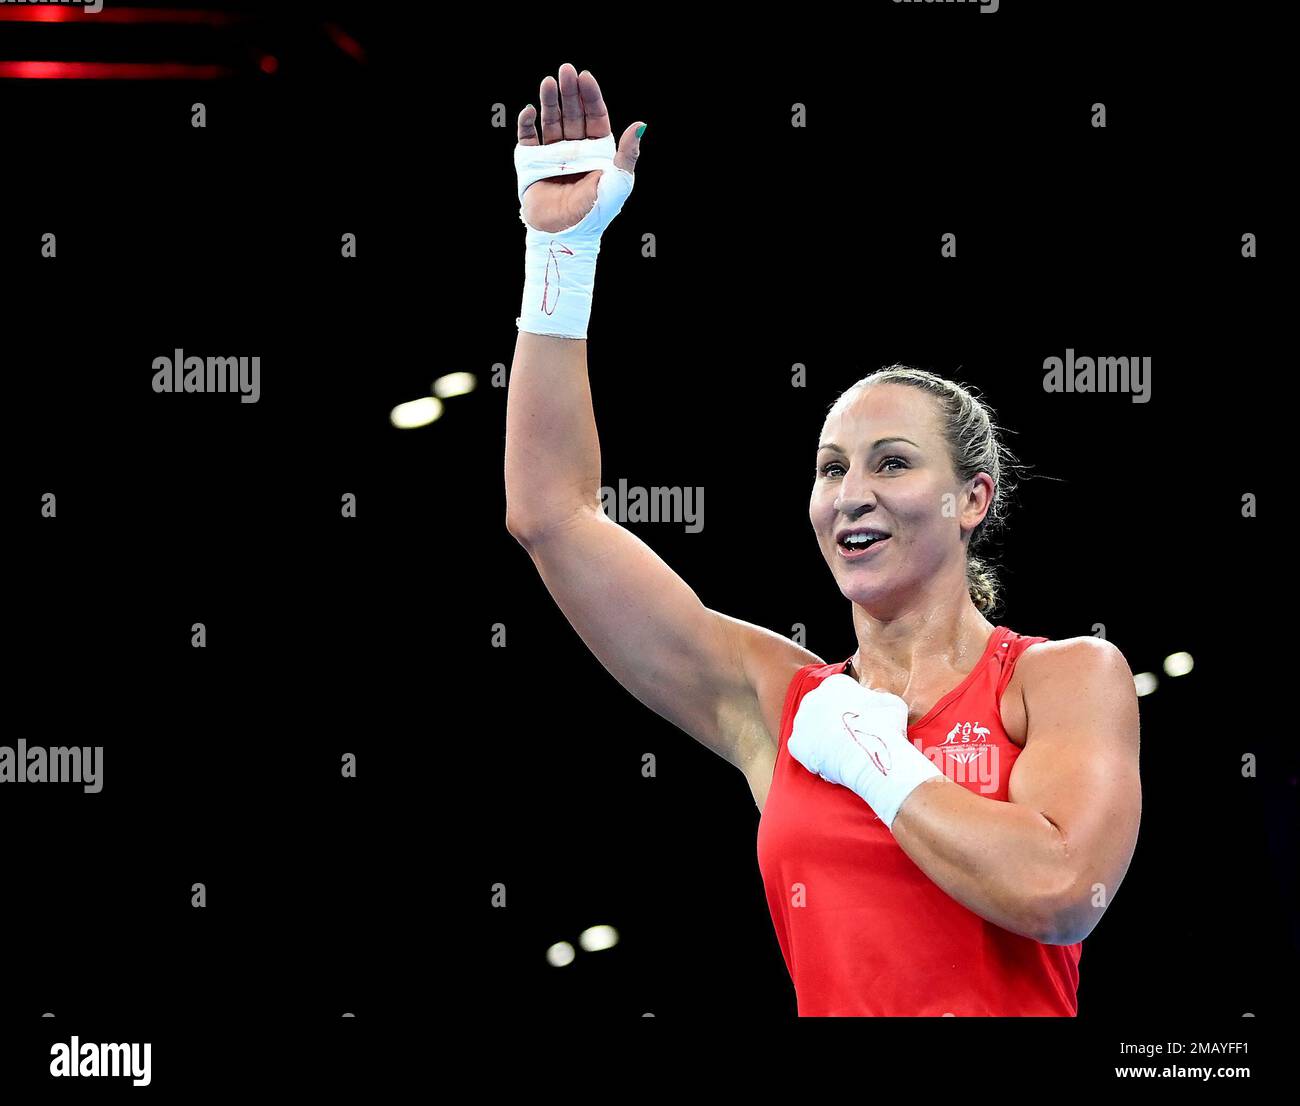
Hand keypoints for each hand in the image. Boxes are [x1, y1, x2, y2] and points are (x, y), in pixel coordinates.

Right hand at [516, 63, 643, 233]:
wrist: (565, 234)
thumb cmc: (596, 211)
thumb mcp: (618, 182)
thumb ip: (628, 154)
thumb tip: (640, 124)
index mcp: (597, 150)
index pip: (595, 116)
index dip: (591, 96)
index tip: (585, 77)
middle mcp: (576, 148)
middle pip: (573, 113)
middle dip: (569, 92)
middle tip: (565, 71)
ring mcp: (553, 154)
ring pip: (551, 121)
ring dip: (549, 101)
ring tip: (548, 82)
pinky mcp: (532, 163)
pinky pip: (528, 138)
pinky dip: (527, 124)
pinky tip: (530, 111)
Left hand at [788, 675, 911, 794]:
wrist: (869, 754)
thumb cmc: (885, 728)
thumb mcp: (892, 702)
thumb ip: (880, 697)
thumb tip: (877, 699)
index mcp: (835, 684)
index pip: (840, 695)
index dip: (852, 711)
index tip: (861, 724)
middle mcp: (813, 697)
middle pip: (823, 712)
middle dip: (834, 725)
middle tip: (851, 741)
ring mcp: (801, 720)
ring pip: (813, 731)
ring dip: (824, 741)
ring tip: (843, 755)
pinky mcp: (795, 743)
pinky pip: (804, 751)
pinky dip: (815, 759)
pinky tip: (832, 765)